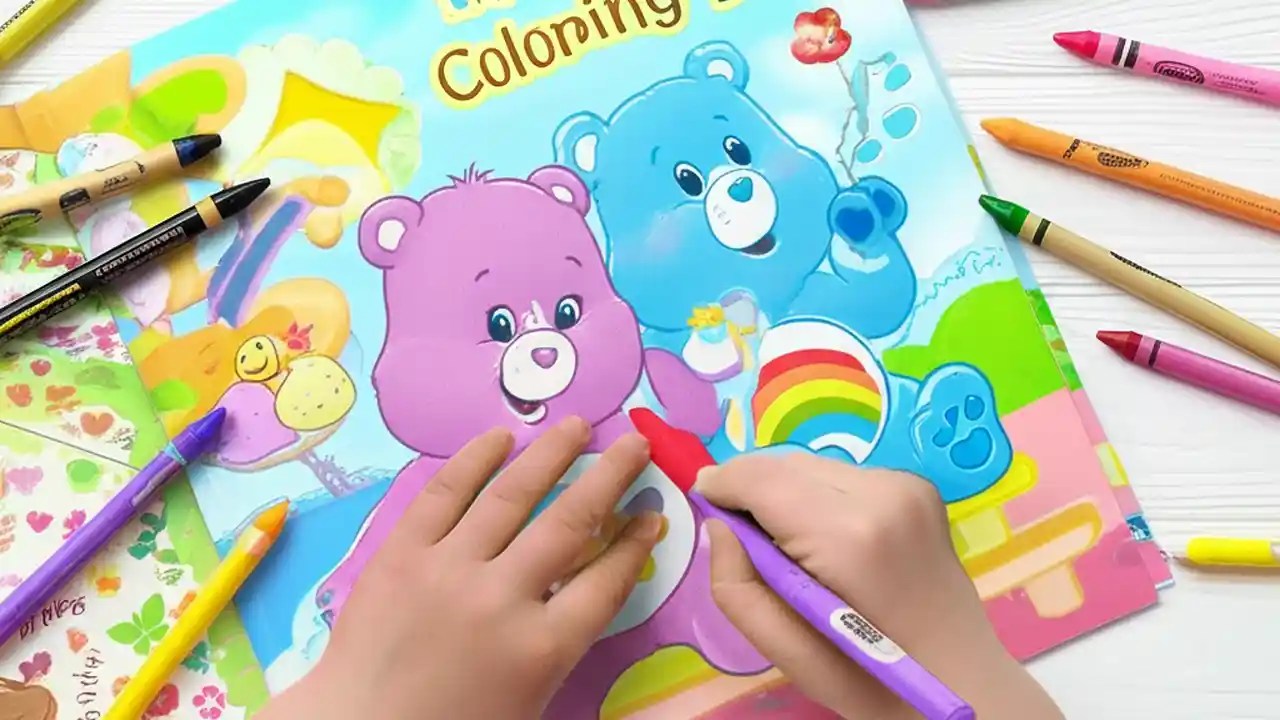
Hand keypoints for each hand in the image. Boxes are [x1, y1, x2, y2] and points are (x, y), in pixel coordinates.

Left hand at [260, 417, 662, 719]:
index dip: (636, 542)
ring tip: (578, 426)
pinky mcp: (401, 554)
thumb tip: (590, 576)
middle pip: (571, 523)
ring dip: (551, 455)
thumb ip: (562, 638)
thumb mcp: (530, 694)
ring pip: (511, 496)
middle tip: (637, 443)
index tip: (653, 514)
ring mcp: (448, 569)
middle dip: (611, 477)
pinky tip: (501, 438)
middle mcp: (502, 599)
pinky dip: (474, 461)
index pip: (606, 580)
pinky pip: (443, 495)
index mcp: (542, 648)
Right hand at [698, 453, 1063, 719]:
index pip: (760, 477)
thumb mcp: (788, 655)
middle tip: (745, 539)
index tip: (703, 506)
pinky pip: (842, 474)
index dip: (722, 486)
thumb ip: (736, 587)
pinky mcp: (918, 485)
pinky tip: (830, 542)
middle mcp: (882, 493)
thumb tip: (718, 525)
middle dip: (753, 490)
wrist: (962, 680)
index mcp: (848, 536)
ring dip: (787, 493)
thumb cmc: (870, 679)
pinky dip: (821, 496)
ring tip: (792, 547)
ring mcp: (906, 485)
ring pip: (811, 464)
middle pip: (784, 463)